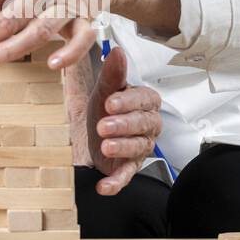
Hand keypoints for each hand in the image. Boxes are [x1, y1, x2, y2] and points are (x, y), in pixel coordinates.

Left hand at [86, 47, 162, 194]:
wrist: (91, 133)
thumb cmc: (104, 109)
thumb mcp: (104, 89)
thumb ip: (112, 73)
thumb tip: (118, 52)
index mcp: (145, 104)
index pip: (145, 100)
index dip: (128, 102)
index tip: (110, 102)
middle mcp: (147, 126)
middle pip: (143, 124)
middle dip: (124, 125)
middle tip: (104, 125)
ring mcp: (140, 148)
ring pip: (137, 148)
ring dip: (121, 148)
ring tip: (105, 146)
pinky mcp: (128, 168)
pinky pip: (126, 176)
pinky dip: (115, 183)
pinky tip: (103, 186)